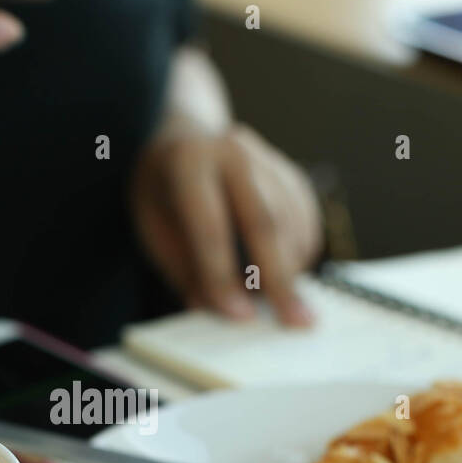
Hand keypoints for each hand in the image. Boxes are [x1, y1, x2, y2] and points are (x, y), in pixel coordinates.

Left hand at [130, 120, 322, 326]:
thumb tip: (221, 311)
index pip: (210, 227)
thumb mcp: (155, 230)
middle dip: (280, 278)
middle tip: (296, 321)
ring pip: (291, 220)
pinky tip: (294, 273)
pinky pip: (306, 216)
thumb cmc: (163, 196)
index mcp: (188, 164)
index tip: (240, 317)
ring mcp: (266, 157)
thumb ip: (185, 269)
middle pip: (265, 222)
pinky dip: (303, 251)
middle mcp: (232, 151)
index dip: (224, 276)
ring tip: (291, 305)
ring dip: (294, 268)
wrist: (183, 141)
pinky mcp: (289, 171)